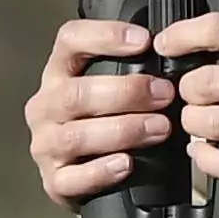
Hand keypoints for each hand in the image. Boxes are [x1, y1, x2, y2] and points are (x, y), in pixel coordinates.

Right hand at [24, 15, 188, 211]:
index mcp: (59, 73)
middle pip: (75, 93)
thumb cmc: (104, 123)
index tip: (143, 41)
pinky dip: (102, 171)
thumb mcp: (110, 89)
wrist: (86, 177)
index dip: (105, 36)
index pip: (70, 41)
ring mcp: (45, 145)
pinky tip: (126, 164)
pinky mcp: (54, 181)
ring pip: (75, 136)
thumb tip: (173, 55)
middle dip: (126, 92)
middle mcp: (46, 106)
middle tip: (165, 94)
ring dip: (123, 130)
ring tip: (159, 129)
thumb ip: (130, 70)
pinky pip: (73, 178)